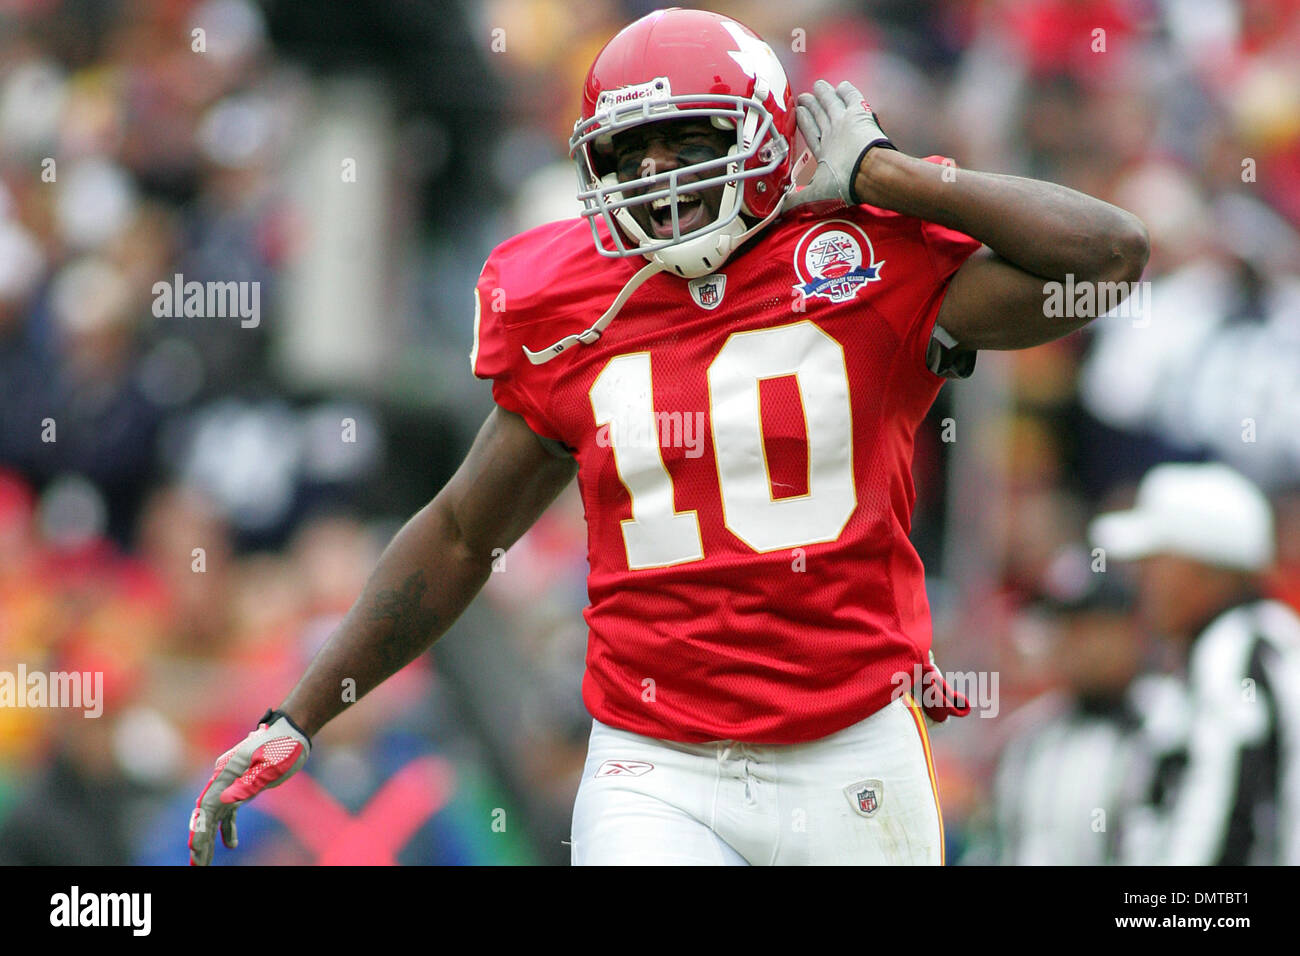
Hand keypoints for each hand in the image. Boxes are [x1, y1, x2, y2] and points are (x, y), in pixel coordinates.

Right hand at [188, 709, 310, 865]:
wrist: (292, 732)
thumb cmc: (283, 746)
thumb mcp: (271, 766)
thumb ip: (249, 784)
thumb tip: (225, 801)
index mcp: (226, 772)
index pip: (208, 805)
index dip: (201, 828)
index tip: (195, 849)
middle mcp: (223, 777)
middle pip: (206, 812)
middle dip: (200, 839)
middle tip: (195, 864)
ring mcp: (230, 782)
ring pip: (214, 814)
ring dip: (209, 837)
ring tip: (203, 862)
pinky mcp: (241, 786)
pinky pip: (228, 811)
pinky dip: (227, 828)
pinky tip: (231, 844)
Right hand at [786, 80, 893, 210]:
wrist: (869, 174)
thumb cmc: (845, 184)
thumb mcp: (816, 195)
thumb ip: (797, 201)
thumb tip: (779, 213)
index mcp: (820, 149)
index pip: (808, 130)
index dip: (802, 120)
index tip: (797, 112)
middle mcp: (830, 132)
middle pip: (818, 114)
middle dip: (810, 105)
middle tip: (804, 96)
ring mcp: (844, 121)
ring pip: (831, 102)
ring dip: (825, 94)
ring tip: (819, 86)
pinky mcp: (859, 114)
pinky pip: (851, 97)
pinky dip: (846, 91)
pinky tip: (842, 86)